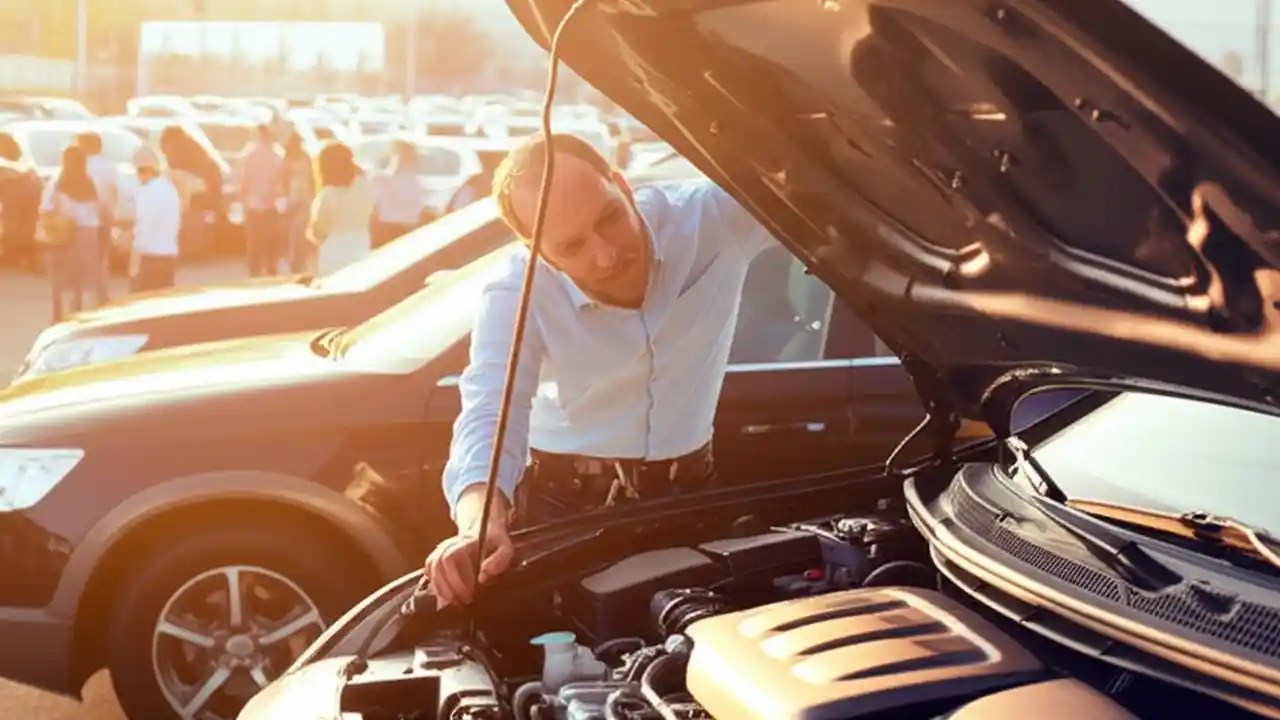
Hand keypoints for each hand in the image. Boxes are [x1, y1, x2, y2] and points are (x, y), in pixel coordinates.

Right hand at [424, 486, 514, 606]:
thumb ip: (499, 560)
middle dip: (449, 587)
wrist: (484, 530)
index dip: (457, 578)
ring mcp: (440, 550)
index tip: (470, 594)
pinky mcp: (436, 558)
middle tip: (463, 602)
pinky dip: (435, 585)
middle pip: (438, 564)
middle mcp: (449, 544)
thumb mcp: (505, 548)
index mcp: (465, 541)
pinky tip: (446, 597)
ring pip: (431, 568)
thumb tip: (483, 576)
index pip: (451, 557)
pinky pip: (429, 571)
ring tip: (454, 603)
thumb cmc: (495, 543)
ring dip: (441, 589)